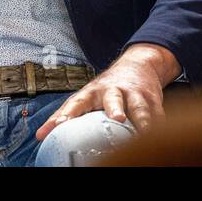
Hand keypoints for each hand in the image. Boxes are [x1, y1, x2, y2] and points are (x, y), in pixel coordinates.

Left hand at [34, 43, 180, 141]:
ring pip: (140, 107)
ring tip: (145, 130)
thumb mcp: (85, 96)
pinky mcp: (154, 100)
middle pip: (114, 98)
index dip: (68, 113)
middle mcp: (115, 90)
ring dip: (143, 119)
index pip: (78, 102)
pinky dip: (160, 125)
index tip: (60, 124)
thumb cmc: (106, 88)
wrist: (140, 64)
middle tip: (117, 118)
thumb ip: (63, 114)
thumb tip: (40, 136)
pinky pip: (158, 115)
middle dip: (116, 108)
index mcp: (93, 91)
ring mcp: (136, 94)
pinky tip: (161, 136)